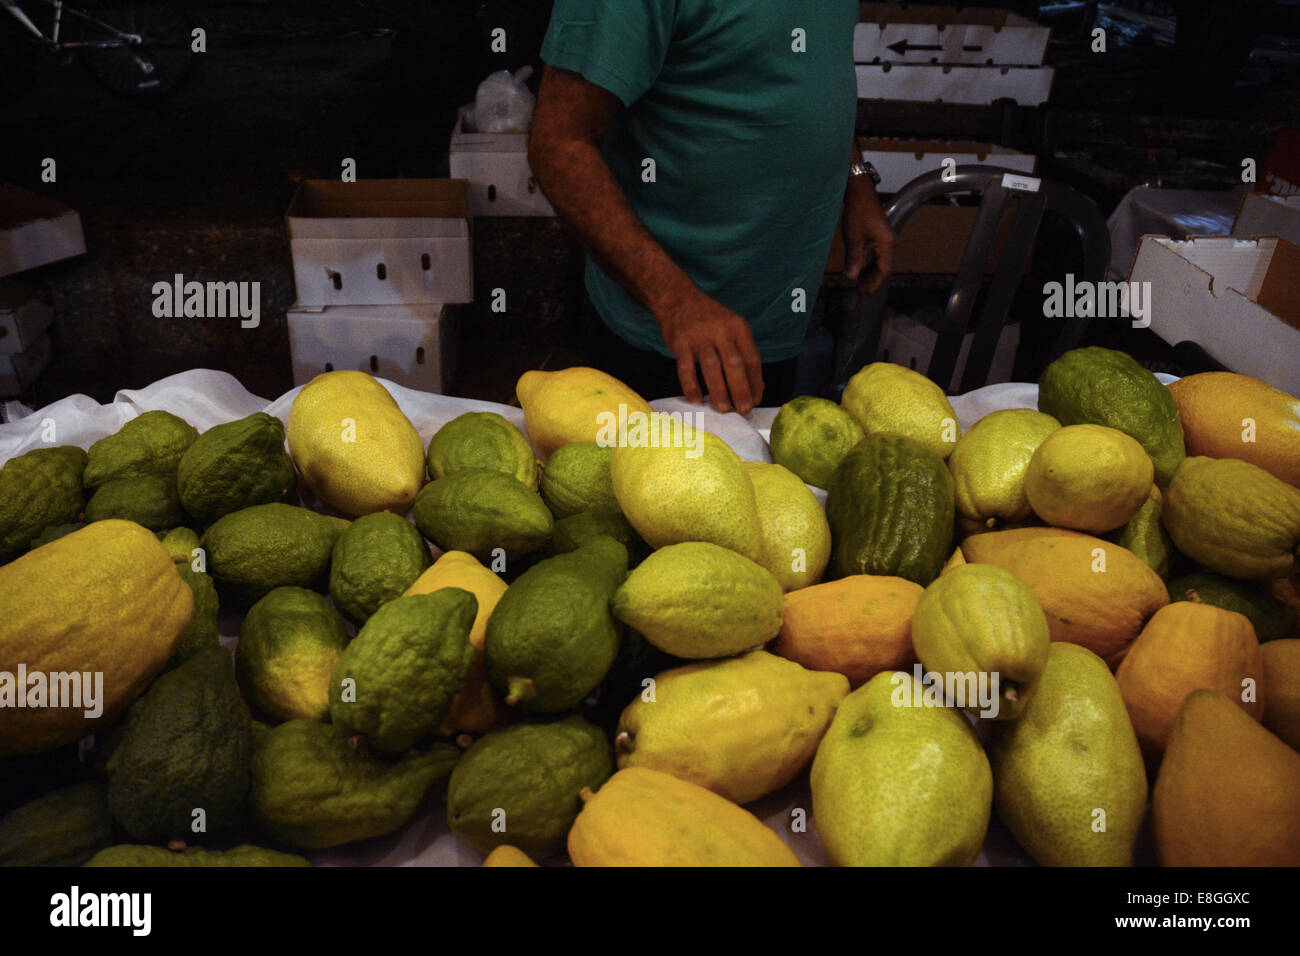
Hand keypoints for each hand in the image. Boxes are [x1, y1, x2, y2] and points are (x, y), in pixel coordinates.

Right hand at [657, 290, 764, 414]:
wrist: (679, 299)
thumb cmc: (709, 319)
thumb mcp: (732, 327)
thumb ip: (742, 353)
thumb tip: (756, 386)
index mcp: (739, 328)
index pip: (751, 359)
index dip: (755, 382)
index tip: (756, 400)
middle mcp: (721, 331)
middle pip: (734, 365)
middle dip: (740, 390)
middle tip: (744, 410)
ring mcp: (700, 337)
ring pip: (712, 368)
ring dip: (719, 391)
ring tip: (723, 409)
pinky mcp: (680, 343)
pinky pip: (686, 369)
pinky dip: (691, 386)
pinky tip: (696, 400)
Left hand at [843, 180, 894, 293]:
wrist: (859, 192)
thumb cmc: (858, 212)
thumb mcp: (853, 238)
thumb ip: (853, 259)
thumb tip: (851, 277)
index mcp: (886, 244)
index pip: (884, 270)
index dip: (874, 283)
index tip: (865, 292)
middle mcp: (888, 242)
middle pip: (883, 267)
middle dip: (872, 280)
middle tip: (860, 290)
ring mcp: (884, 238)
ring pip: (880, 261)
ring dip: (870, 272)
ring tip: (859, 281)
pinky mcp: (878, 234)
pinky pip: (876, 254)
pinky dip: (869, 263)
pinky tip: (860, 267)